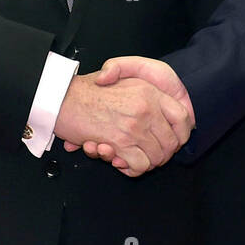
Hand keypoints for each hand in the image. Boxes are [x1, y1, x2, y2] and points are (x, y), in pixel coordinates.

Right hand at [53, 69, 191, 175]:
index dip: (181, 132)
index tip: (172, 139)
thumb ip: (143, 89)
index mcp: (149, 92)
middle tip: (149, 153)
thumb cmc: (88, 90)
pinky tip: (123, 162)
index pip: (182, 117)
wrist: (62, 98)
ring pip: (157, 156)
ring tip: (134, 157)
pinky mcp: (120, 142)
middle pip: (172, 142)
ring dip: (147, 162)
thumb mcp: (120, 75)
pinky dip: (133, 169)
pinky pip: (140, 165)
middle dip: (163, 153)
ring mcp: (134, 126)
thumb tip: (159, 110)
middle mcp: (146, 108)